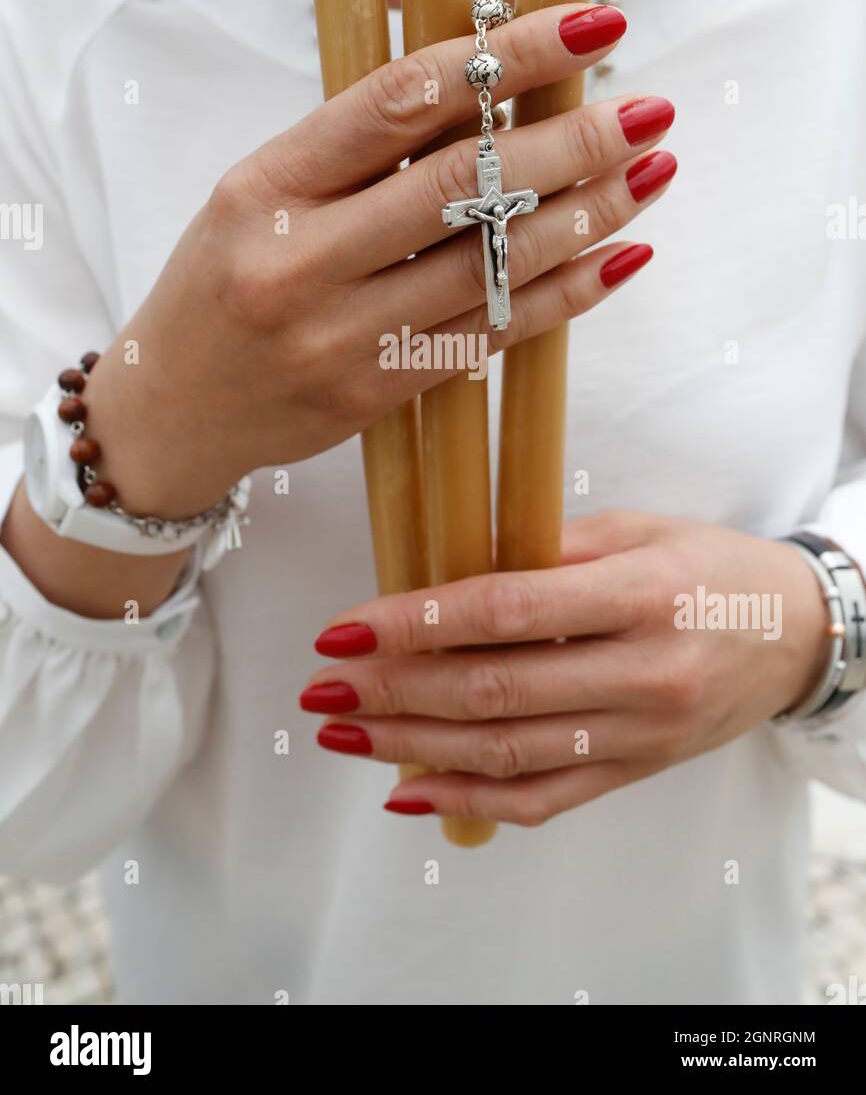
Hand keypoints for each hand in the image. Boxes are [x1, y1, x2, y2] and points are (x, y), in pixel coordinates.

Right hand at [82, 4, 674, 516]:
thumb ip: (356, 149)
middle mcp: (299, 260)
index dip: (505, 56)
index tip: (584, 25)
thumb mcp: (257, 194)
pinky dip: (564, 295)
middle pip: (459, 187)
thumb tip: (491, 87)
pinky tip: (618, 257)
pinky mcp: (373, 395)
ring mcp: (338, 337)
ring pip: (488, 266)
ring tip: (652, 172)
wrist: (167, 412)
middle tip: (648, 109)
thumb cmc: (219, 284)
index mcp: (266, 185)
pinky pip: (488, 336)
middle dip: (569, 142)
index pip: (400, 100)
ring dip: (586, 216)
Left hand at [301, 512, 829, 825]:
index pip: (508, 613)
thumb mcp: (638, 530)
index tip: (347, 627)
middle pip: (494, 692)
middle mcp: (642, 674)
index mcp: (640, 596)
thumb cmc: (709, 567)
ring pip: (506, 754)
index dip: (418, 623)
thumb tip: (446, 570)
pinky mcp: (633, 772)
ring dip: (410, 748)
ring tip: (341, 731)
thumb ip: (548, 550)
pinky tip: (407, 789)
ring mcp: (639, 735)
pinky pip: (542, 800)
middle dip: (394, 691)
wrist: (794, 634)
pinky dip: (468, 801)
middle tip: (322, 683)